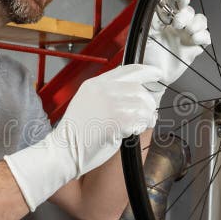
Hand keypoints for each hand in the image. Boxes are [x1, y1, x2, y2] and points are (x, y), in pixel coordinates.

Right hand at [4, 64, 160, 209]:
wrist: (63, 150)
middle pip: (138, 87)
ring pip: (142, 103)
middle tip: (148, 113)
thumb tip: (137, 95)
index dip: (146, 71)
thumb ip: (109, 96)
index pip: (128, 69)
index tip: (157, 74)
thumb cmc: (76, 134)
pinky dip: (141, 126)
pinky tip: (133, 131)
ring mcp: (109, 103)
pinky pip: (140, 119)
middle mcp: (102, 89)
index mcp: (95, 83)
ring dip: (146, 115)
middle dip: (147, 101)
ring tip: (141, 124)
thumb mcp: (89, 103)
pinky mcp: (116, 120)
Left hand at [143, 0, 210, 92]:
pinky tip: (195, 39)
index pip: (176, 3)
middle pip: (190, 11)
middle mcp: (177, 26)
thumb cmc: (146, 56)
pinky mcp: (194, 47)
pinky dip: (203, 36)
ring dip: (197, 23)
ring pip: (200, 21)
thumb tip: (161, 4)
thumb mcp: (145, 33)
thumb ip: (154, 18)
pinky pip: (206, 37)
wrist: (152, 75)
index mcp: (165, 19)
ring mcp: (186, 36)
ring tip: (188, 31)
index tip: (182, 1)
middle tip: (177, 24)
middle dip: (186, 15)